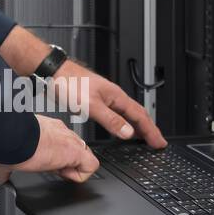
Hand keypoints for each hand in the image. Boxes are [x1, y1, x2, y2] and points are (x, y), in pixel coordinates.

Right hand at [0, 115, 98, 184]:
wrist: (9, 136)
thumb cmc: (6, 142)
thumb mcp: (7, 157)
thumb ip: (5, 168)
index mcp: (46, 130)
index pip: (60, 144)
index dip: (55, 160)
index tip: (44, 165)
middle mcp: (60, 132)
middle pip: (74, 149)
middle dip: (65, 164)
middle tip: (51, 169)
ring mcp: (69, 140)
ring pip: (83, 156)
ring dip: (72, 169)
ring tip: (56, 172)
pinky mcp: (75, 151)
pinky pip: (90, 166)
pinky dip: (79, 175)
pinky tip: (64, 175)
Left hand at [50, 60, 166, 147]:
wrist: (54, 72)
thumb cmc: (69, 83)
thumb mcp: (91, 106)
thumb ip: (110, 120)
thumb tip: (128, 133)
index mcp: (116, 96)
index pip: (140, 116)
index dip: (152, 131)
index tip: (159, 142)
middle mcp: (113, 96)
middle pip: (138, 114)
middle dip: (149, 129)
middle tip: (157, 141)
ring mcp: (105, 97)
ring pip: (128, 113)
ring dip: (139, 126)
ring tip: (145, 136)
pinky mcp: (96, 100)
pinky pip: (118, 113)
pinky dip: (125, 122)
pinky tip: (120, 127)